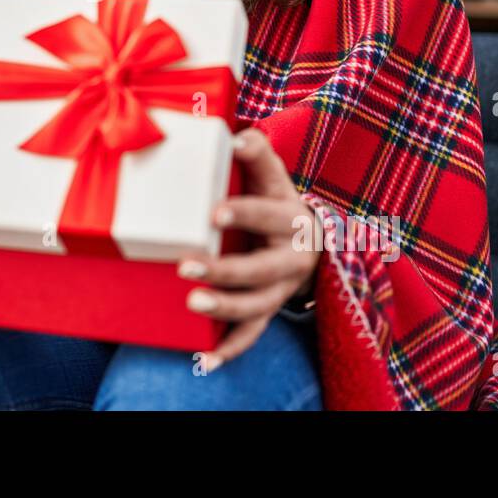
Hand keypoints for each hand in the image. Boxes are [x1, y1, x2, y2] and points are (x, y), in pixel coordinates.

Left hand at [175, 127, 322, 372]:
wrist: (312, 238)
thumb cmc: (274, 197)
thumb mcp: (271, 173)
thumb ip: (254, 152)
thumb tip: (233, 136)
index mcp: (290, 217)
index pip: (268, 212)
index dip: (245, 212)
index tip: (214, 211)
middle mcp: (291, 256)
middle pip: (260, 268)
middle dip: (224, 270)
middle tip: (185, 265)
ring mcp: (281, 288)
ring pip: (256, 305)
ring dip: (224, 308)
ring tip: (192, 304)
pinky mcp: (269, 309)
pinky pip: (251, 334)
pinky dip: (229, 350)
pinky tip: (204, 361)